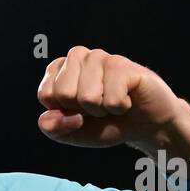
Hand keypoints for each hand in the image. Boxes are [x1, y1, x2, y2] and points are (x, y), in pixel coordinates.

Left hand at [37, 46, 184, 150]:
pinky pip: (111, 99)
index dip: (63, 112)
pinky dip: (120, 108)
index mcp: (60, 70)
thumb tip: (52, 115)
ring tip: (112, 102)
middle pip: (64, 93)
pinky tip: (127, 99)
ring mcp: (100, 57)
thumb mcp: (71, 133)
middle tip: (98, 106)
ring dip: (102, 110)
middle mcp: (78, 57)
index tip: (78, 111)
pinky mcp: (122, 64)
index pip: (45, 94)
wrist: (144, 125)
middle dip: (82, 110)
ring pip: (87, 97)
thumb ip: (51, 128)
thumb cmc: (105, 124)